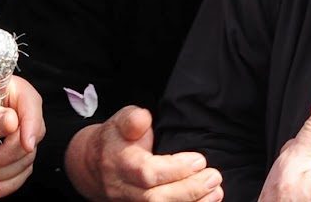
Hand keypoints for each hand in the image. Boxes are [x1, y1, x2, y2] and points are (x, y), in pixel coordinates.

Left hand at [0, 74, 45, 198]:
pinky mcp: (9, 155)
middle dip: (7, 155)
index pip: (30, 103)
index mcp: (7, 90)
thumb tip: (11, 121)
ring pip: (25, 157)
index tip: (26, 144)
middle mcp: (15, 111)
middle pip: (29, 134)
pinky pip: (19, 172)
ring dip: (1, 173)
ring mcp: (13, 135)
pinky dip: (6, 184)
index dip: (31, 124)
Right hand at [64, 106, 220, 201]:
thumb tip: (144, 117)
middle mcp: (124, 188)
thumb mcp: (120, 122)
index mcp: (121, 163)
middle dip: (189, 190)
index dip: (175, 170)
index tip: (199, 160)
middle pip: (156, 198)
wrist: (94, 166)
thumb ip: (132, 119)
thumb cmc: (115, 140)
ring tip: (216, 192)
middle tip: (214, 177)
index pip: (148, 172)